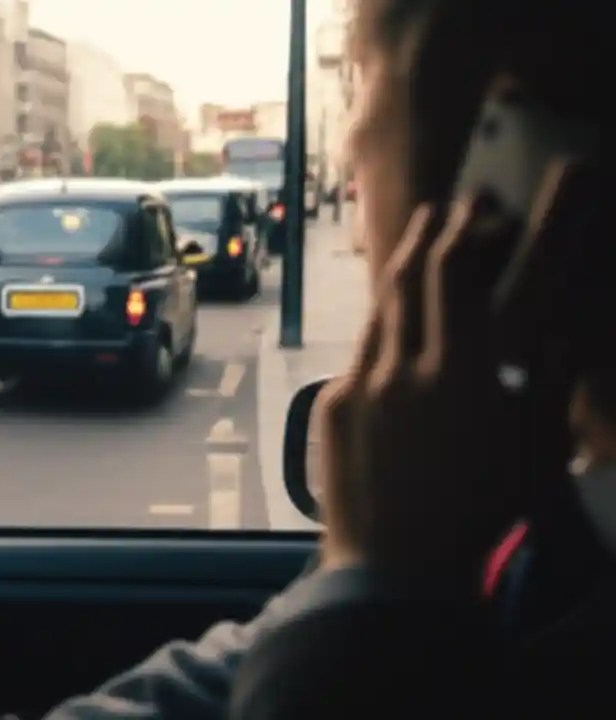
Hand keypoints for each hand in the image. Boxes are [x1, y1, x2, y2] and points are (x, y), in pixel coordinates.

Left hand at [314, 169, 585, 591]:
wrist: (394, 571)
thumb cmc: (477, 519)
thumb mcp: (530, 454)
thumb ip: (544, 387)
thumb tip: (558, 335)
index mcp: (454, 376)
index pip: (451, 278)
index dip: (462, 232)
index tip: (474, 206)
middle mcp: (397, 371)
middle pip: (405, 281)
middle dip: (424, 237)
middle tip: (439, 210)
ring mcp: (356, 389)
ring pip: (377, 317)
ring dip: (397, 283)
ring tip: (414, 257)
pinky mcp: (330, 409)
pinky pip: (358, 361)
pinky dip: (381, 341)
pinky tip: (395, 339)